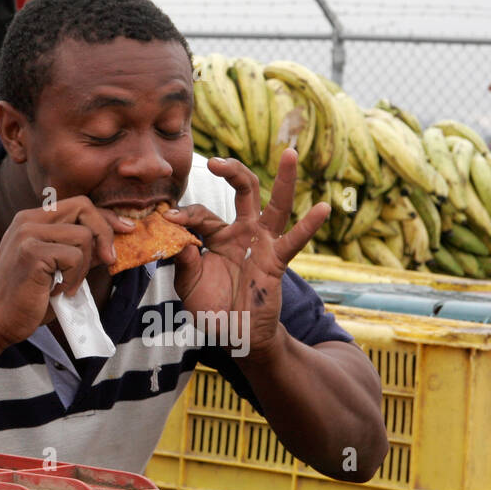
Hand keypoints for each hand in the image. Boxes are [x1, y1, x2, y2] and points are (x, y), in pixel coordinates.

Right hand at [0, 196, 131, 351]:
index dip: (105, 217)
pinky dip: (75, 278)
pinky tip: (59, 291)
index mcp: (31, 219)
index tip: (126, 229)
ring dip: (85, 266)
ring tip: (68, 284)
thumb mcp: (57, 267)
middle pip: (84, 207)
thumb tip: (112, 243)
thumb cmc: (29, 297)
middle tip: (109, 260)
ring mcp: (27, 234)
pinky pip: (75, 257)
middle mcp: (27, 220)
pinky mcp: (31, 252)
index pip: (78, 204)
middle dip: (104, 233)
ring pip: (83, 236)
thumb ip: (78, 250)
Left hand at [163, 149, 327, 361]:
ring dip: (283, 179)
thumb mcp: (187, 284)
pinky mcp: (276, 260)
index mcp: (215, 235)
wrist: (233, 336)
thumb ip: (182, 262)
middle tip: (215, 161)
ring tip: (289, 152)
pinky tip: (322, 207)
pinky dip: (309, 225)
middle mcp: (240, 232)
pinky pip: (294, 240)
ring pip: (273, 205)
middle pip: (242, 190)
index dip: (184, 214)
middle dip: (231, 171)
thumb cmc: (210, 307)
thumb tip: (179, 240)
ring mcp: (261, 243)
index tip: (168, 218)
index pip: (200, 213)